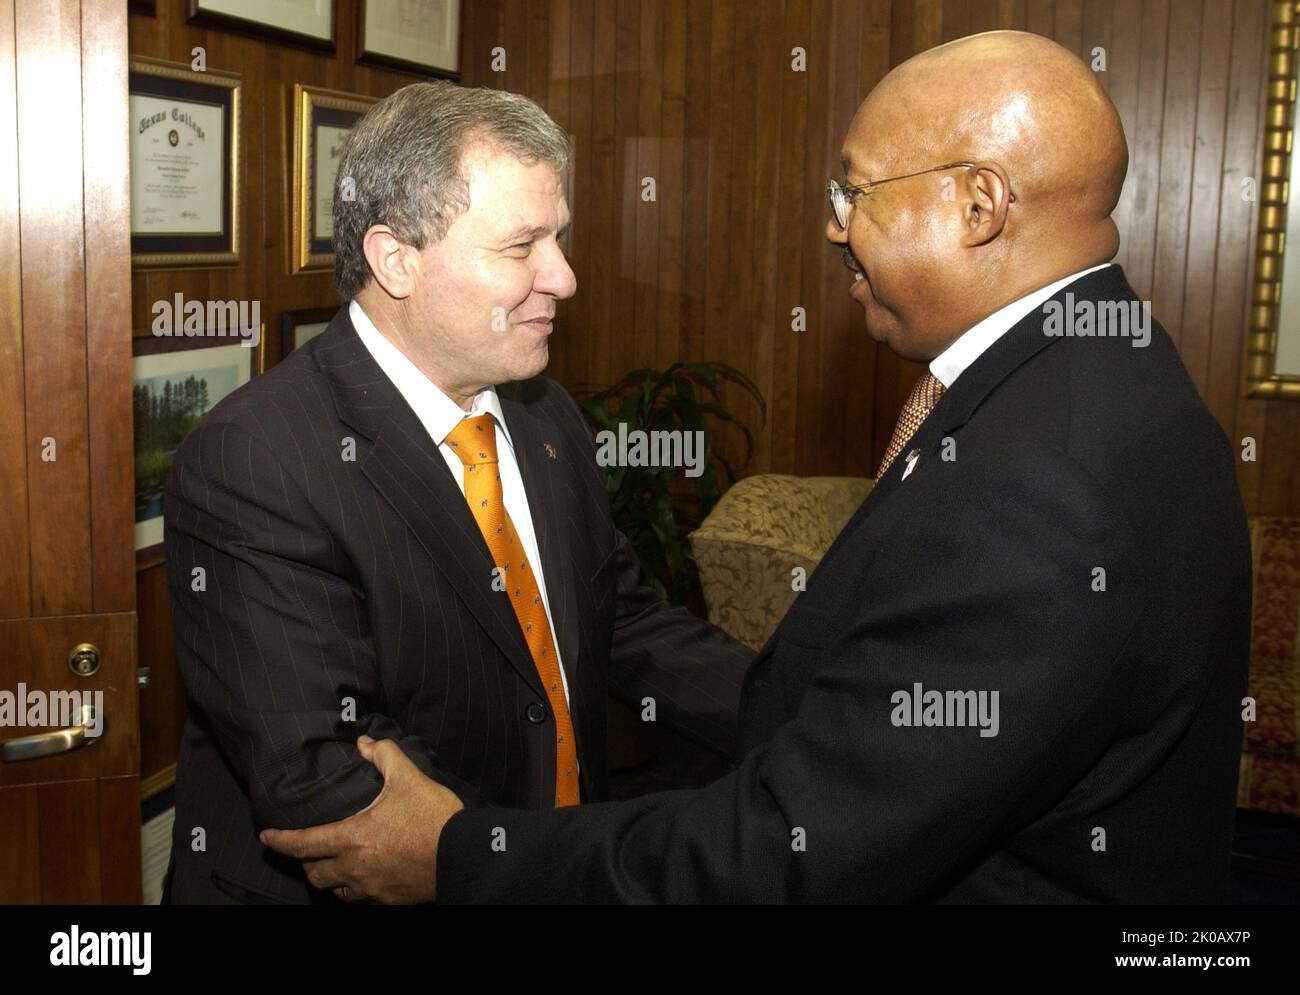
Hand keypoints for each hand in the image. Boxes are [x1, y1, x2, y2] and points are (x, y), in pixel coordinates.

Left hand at [260, 735, 463, 903]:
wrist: (464, 855)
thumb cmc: (433, 817)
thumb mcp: (409, 778)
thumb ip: (384, 755)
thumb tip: (365, 742)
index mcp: (352, 838)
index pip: (303, 844)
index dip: (280, 841)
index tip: (266, 837)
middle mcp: (354, 869)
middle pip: (314, 874)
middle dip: (306, 862)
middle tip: (307, 850)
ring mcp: (371, 889)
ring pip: (336, 891)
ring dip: (331, 877)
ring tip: (336, 863)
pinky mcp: (389, 901)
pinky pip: (362, 899)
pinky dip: (357, 888)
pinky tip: (367, 875)